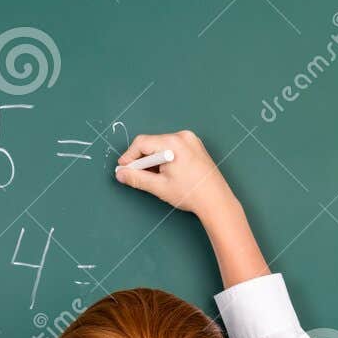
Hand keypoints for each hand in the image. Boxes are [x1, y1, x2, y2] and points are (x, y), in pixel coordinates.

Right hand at [115, 130, 267, 288]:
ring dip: (153, 160)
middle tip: (136, 176)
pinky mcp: (196, 147)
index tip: (123, 169)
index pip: (142, 143)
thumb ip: (137, 178)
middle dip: (142, 160)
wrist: (216, 201)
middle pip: (152, 143)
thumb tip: (121, 174)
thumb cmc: (190, 194)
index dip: (129, 157)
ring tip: (153, 178)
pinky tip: (165, 174)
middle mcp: (183, 136)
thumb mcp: (159, 187)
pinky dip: (165, 159)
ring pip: (162, 146)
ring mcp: (191, 140)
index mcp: (173, 143)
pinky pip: (173, 148)